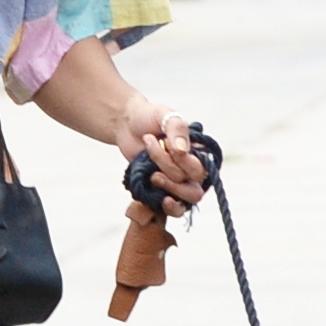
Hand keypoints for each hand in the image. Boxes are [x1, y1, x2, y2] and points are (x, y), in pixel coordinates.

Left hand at [118, 97, 207, 215]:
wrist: (126, 124)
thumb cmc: (150, 117)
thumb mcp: (166, 115)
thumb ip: (177, 129)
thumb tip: (183, 151)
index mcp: (198, 153)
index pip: (199, 168)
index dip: (182, 161)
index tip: (163, 142)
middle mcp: (191, 170)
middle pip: (193, 187)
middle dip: (171, 174)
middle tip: (153, 157)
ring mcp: (177, 182)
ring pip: (183, 198)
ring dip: (167, 186)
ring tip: (152, 174)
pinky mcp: (162, 190)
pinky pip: (173, 209)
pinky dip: (168, 208)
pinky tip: (162, 200)